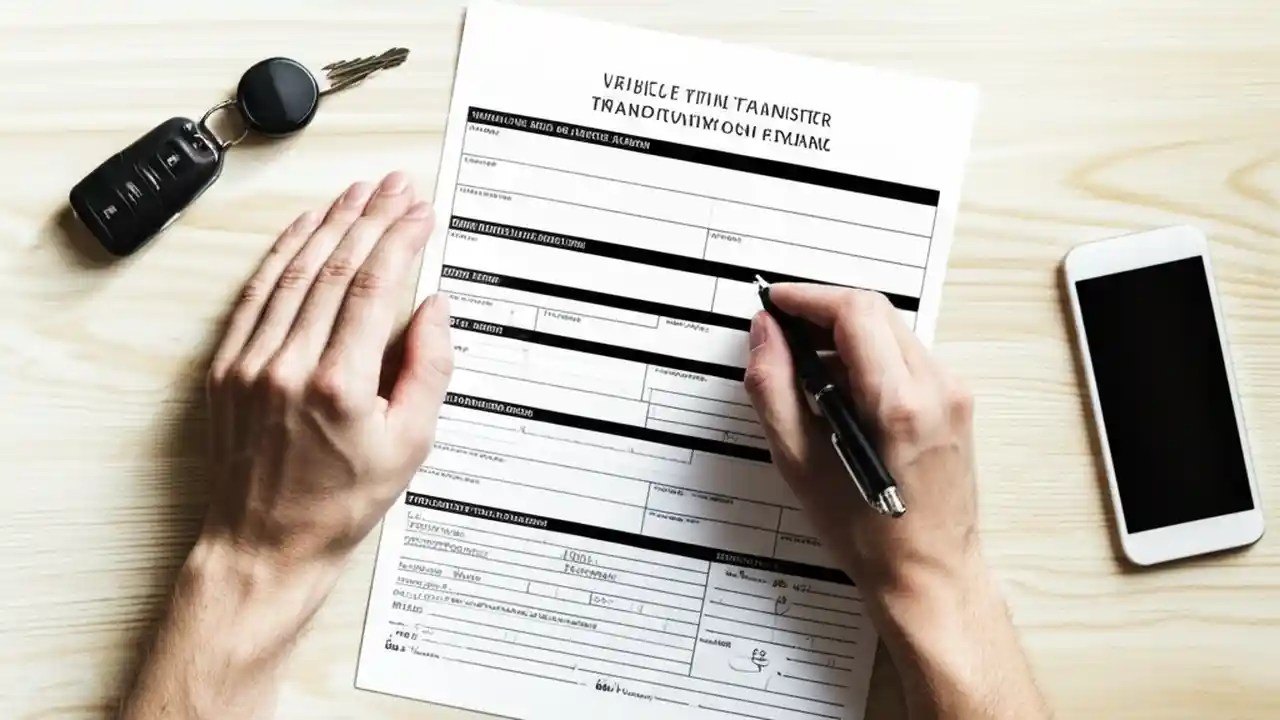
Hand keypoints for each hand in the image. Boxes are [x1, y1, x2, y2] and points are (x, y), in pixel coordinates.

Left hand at [203, 170, 452, 569]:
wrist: (264, 544)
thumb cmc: (337, 504)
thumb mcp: (411, 447)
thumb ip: (429, 371)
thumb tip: (434, 309)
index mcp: (339, 387)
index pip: (373, 289)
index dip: (400, 241)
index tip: (419, 213)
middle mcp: (288, 367)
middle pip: (334, 269)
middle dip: (370, 218)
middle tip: (396, 187)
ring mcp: (250, 364)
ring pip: (293, 272)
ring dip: (329, 225)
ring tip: (357, 193)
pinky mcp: (226, 369)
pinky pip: (255, 294)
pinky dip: (281, 254)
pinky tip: (304, 228)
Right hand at [744, 284, 977, 599]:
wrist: (929, 574)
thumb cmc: (872, 536)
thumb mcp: (800, 463)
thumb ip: (774, 389)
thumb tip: (765, 336)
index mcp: (899, 404)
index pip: (854, 312)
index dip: (807, 298)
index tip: (776, 303)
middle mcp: (936, 389)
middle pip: (876, 310)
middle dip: (823, 310)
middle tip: (783, 330)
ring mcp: (953, 395)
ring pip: (892, 329)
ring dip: (846, 333)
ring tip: (806, 366)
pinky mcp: (956, 403)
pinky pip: (907, 355)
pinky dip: (869, 356)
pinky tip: (841, 389)